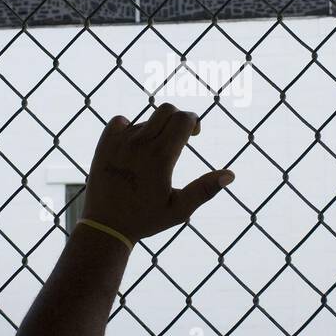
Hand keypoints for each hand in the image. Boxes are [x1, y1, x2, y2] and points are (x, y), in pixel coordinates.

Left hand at [80, 103, 234, 243]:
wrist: (105, 225)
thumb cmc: (146, 219)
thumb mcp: (180, 209)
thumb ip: (205, 190)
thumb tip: (230, 175)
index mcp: (161, 157)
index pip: (183, 119)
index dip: (194, 121)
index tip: (195, 133)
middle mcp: (140, 144)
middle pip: (166, 110)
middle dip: (178, 118)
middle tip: (180, 136)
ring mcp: (120, 141)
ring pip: (145, 119)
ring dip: (155, 128)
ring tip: (155, 151)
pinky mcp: (104, 143)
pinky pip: (120, 121)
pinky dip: (129, 127)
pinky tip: (133, 144)